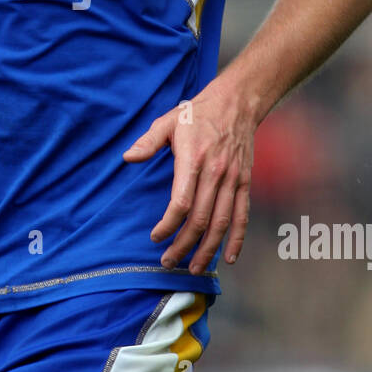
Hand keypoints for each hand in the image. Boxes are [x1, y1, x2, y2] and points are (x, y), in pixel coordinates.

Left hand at [123, 82, 254, 274]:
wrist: (237, 102)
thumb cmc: (197, 113)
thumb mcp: (168, 121)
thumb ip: (147, 142)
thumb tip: (127, 158)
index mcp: (193, 160)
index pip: (181, 202)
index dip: (168, 225)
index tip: (155, 237)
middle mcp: (215, 173)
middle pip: (200, 219)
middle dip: (184, 245)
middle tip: (168, 262)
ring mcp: (233, 179)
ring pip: (221, 223)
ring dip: (207, 250)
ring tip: (193, 269)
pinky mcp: (244, 182)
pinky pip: (241, 215)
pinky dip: (236, 239)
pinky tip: (228, 258)